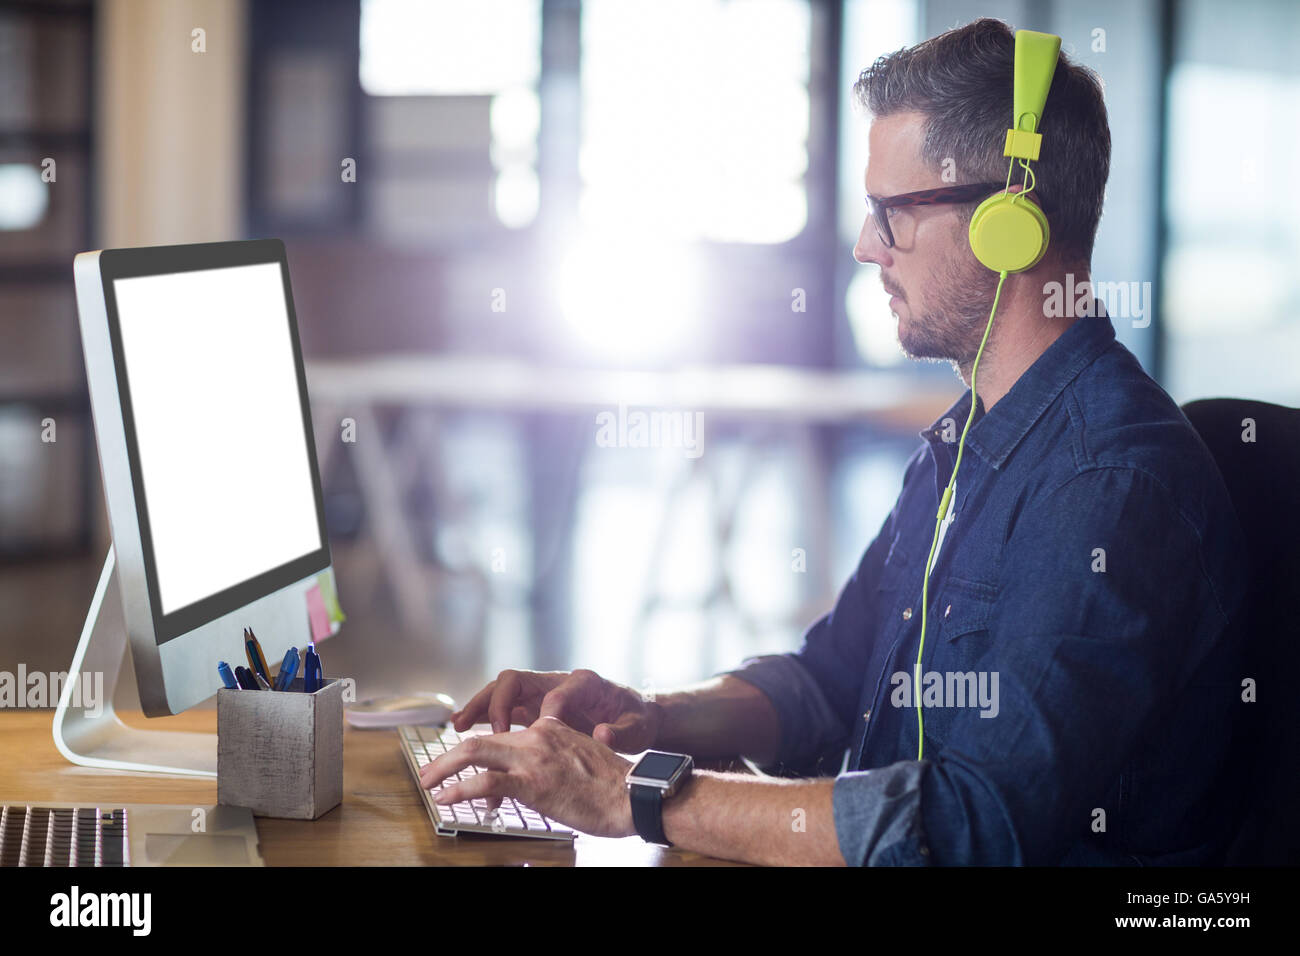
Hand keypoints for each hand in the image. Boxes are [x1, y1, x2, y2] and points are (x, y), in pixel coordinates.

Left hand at [418, 716, 636, 837]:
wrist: (633, 794)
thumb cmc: (613, 785)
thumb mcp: (580, 757)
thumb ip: (553, 759)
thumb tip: (532, 778)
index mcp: (550, 727)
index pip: (503, 733)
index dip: (478, 750)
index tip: (462, 763)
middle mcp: (537, 736)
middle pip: (480, 740)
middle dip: (448, 757)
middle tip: (430, 772)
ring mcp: (533, 758)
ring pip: (474, 753)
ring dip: (444, 769)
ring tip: (429, 784)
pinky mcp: (532, 782)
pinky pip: (485, 782)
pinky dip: (459, 789)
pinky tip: (446, 798)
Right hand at [452, 668, 661, 753]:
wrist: (641, 717)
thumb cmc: (638, 719)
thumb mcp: (637, 727)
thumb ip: (620, 732)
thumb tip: (601, 734)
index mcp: (582, 682)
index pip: (548, 687)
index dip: (528, 708)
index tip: (522, 733)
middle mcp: (557, 683)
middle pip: (513, 682)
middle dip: (489, 702)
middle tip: (467, 725)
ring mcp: (544, 696)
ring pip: (504, 695)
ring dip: (480, 709)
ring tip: (457, 727)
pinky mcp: (538, 710)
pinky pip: (507, 710)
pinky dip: (488, 720)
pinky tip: (470, 733)